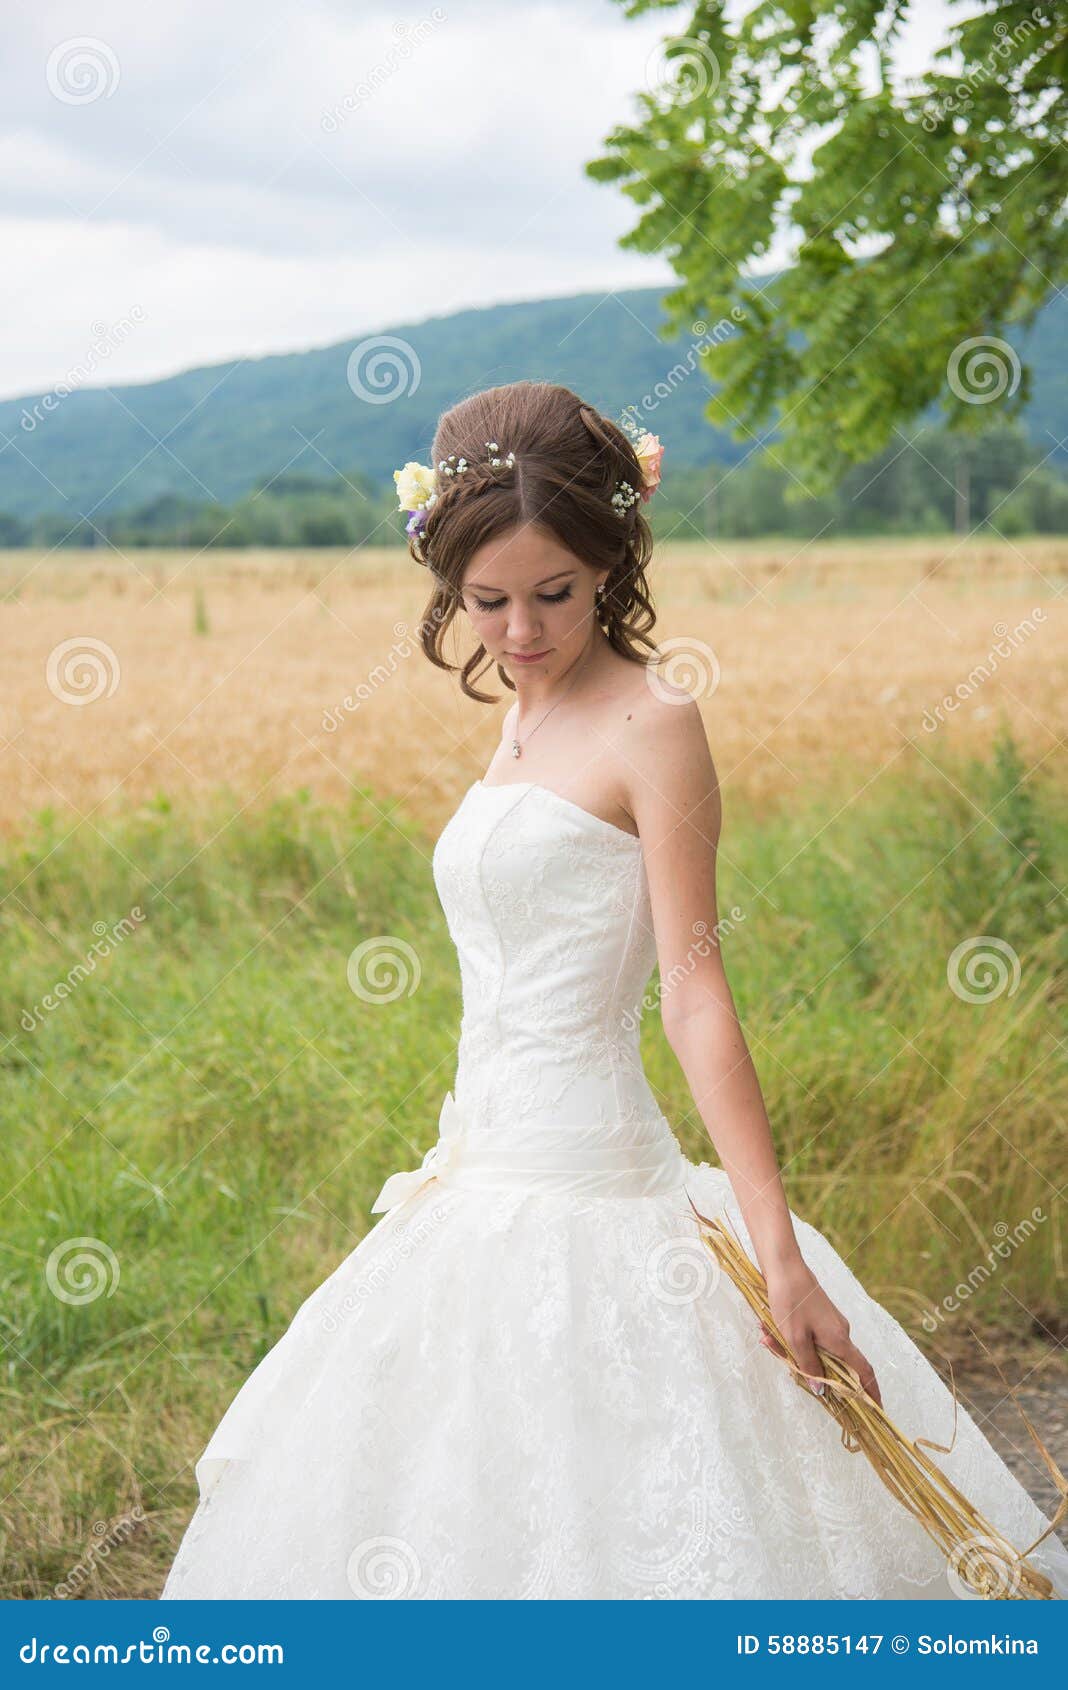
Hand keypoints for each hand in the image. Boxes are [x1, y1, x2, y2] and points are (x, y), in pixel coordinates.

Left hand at [760, 1259, 881, 1408]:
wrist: (783, 1265)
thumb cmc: (790, 1301)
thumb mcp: (795, 1338)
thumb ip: (808, 1365)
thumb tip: (821, 1391)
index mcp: (839, 1340)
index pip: (862, 1372)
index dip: (871, 1392)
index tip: (877, 1410)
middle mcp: (840, 1333)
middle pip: (830, 1364)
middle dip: (803, 1367)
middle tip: (777, 1352)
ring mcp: (829, 1324)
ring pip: (812, 1350)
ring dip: (788, 1349)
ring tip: (766, 1335)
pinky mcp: (818, 1316)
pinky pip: (805, 1336)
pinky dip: (787, 1337)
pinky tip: (767, 1328)